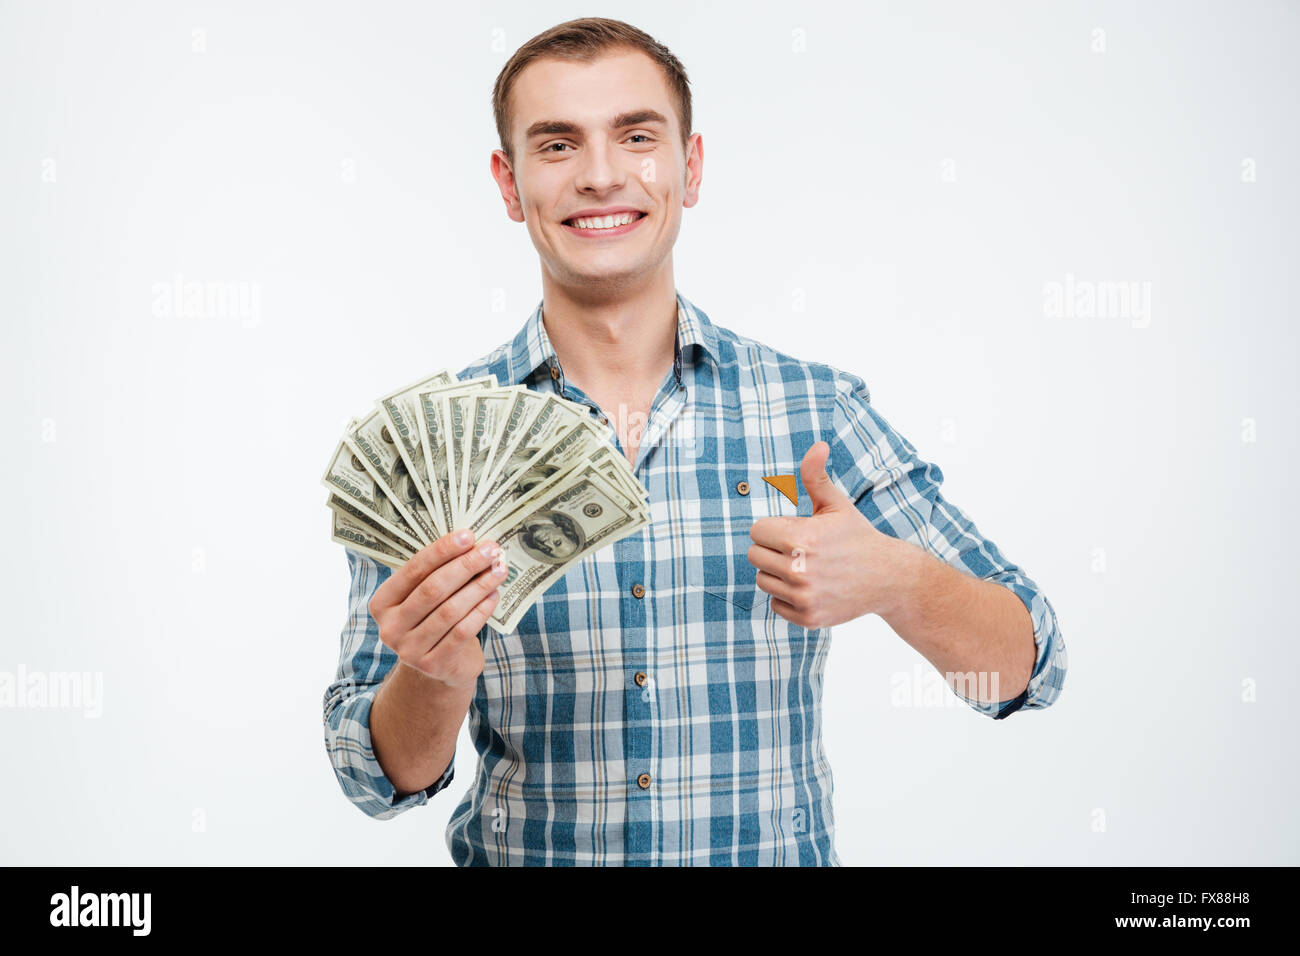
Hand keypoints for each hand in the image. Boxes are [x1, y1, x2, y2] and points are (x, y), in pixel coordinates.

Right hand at [368, 528, 507, 690]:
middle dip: (465, 566)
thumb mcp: (426, 597)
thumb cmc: (434, 620)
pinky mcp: (433, 664)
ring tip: (498, 570)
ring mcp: (409, 650)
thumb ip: (438, 573)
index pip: (413, 570)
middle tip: (491, 550)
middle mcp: (390, 627)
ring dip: (479, 586)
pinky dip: (481, 610)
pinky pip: (462, 631)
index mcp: (382, 603)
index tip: (468, 535)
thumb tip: (473, 543)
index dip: (442, 551)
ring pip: (450, 610)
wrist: (438, 667)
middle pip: (432, 589)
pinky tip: (494, 595)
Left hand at [747, 440, 906, 628]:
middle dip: (771, 549)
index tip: (793, 529)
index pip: (755, 531)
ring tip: (804, 566)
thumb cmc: (857, 536)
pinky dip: (788, 597)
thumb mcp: (836, 504)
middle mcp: (798, 570)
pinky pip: (776, 605)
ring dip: (777, 573)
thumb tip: (817, 445)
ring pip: (763, 580)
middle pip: (754, 556)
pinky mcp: (807, 617)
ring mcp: (803, 596)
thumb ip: (816, 476)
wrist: (888, 577)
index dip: (773, 528)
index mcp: (799, 538)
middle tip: (798, 548)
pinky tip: (811, 586)